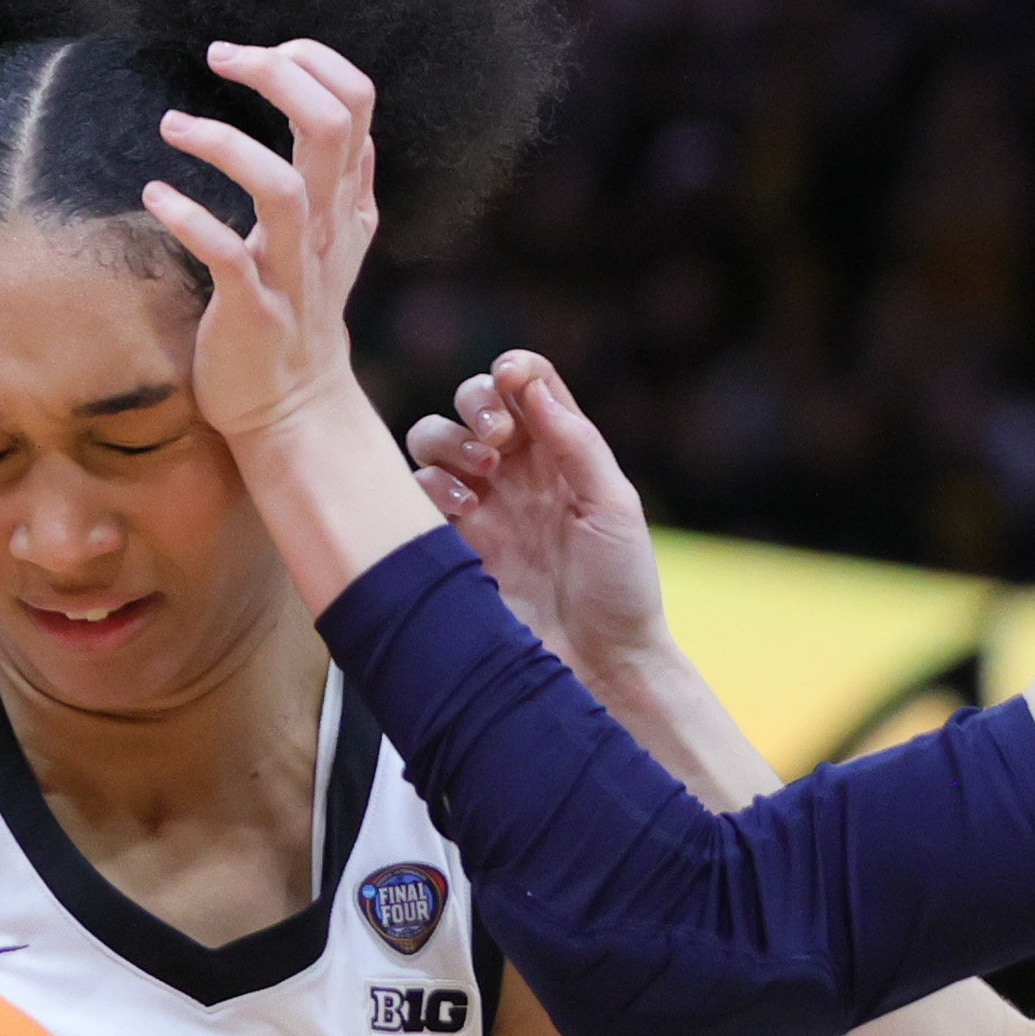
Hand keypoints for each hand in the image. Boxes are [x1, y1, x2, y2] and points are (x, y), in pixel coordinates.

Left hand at [145, 39, 384, 444]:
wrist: (292, 408)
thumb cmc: (298, 313)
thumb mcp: (338, 242)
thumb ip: (347, 181)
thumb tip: (352, 123)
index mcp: (346, 202)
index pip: (355, 102)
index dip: (309, 61)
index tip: (255, 55)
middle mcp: (328, 228)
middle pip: (329, 126)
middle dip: (276, 75)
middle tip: (220, 57)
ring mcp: (293, 270)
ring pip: (282, 187)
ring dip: (223, 143)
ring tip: (173, 125)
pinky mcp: (254, 310)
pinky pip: (227, 257)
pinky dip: (189, 220)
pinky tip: (157, 197)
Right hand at [404, 349, 672, 678]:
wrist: (595, 664)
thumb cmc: (619, 588)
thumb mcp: (613, 506)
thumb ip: (575, 442)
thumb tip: (531, 384)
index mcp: (561, 451)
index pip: (527, 383)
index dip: (514, 371)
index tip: (513, 382)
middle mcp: (515, 471)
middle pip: (472, 401)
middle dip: (475, 402)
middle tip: (498, 437)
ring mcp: (479, 505)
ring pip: (433, 439)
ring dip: (447, 440)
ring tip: (480, 475)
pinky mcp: (448, 542)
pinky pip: (416, 492)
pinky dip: (430, 486)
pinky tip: (464, 512)